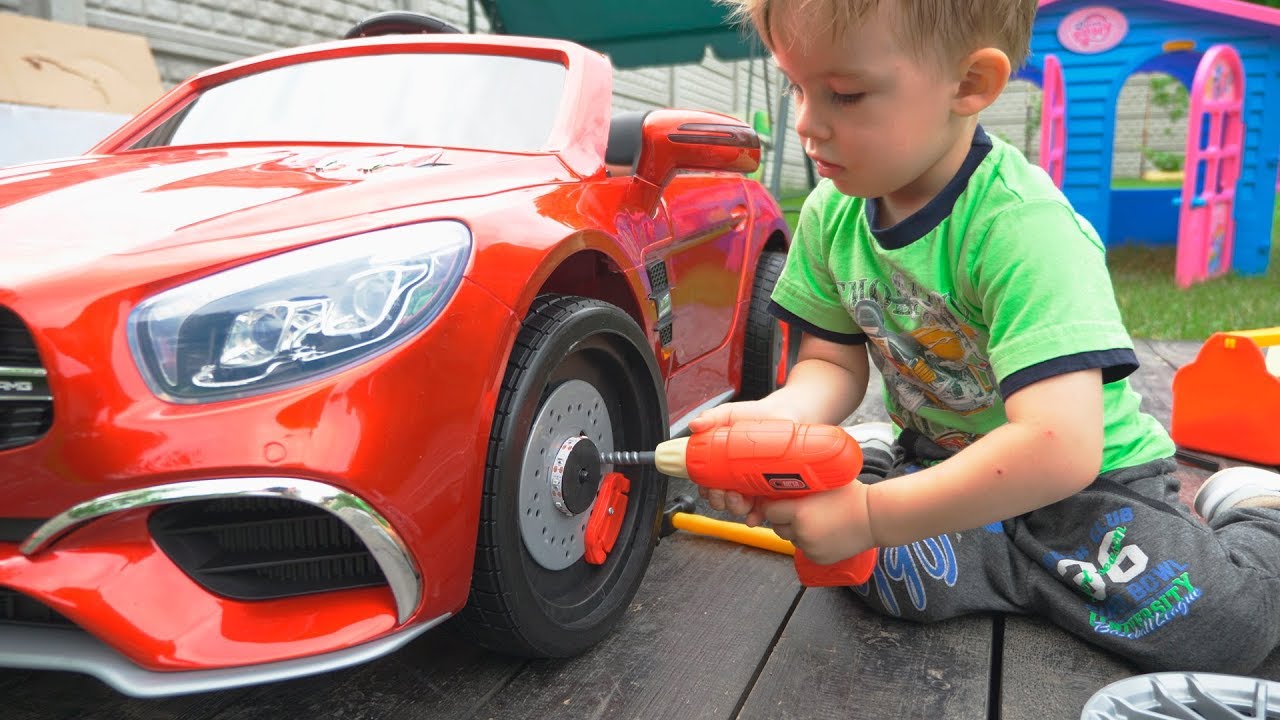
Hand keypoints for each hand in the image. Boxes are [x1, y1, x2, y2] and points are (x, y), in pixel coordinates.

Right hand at [689, 400, 799, 517]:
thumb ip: (711, 417)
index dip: (705, 490)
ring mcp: (754, 485)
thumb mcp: (730, 414)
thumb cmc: (756, 416)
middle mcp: (737, 478)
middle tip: (723, 491)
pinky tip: (755, 513)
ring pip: (739, 507)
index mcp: (723, 465)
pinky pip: (761, 510)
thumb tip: (694, 425)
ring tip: (738, 497)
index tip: (708, 486)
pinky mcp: (772, 490)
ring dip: (734, 508)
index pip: (708, 484)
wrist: (785, 413)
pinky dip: (755, 516)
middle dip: (719, 501)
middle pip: (721, 500)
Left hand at [758, 480, 874, 564]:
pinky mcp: (819, 558)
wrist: (875, 518)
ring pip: (791, 539)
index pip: (770, 511)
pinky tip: (823, 531)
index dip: (772, 505)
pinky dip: (809, 542)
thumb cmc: (852, 495)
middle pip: (777, 527)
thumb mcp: (823, 482)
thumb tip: (780, 480)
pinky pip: (805, 549)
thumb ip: (801, 485)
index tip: (776, 500)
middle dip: (782, 518)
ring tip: (813, 519)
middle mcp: (802, 533)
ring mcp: (810, 548)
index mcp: (799, 512)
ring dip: (795, 531)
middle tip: (795, 509)